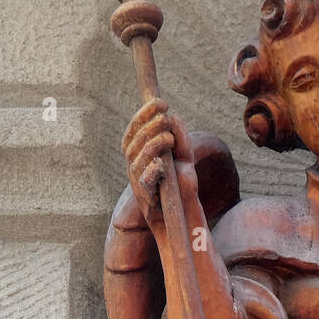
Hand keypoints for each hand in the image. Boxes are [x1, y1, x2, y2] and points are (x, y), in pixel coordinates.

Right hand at [121, 98, 193, 222]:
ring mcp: (137, 182)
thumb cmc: (179, 186)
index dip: (145, 114)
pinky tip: (160, 163)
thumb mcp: (184, 159)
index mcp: (138, 153)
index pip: (135, 128)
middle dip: (150, 127)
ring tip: (169, 139)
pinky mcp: (145, 199)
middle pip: (135, 141)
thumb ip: (181, 139)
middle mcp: (133, 165)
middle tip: (165, 118)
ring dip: (152, 145)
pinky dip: (150, 171)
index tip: (161, 102)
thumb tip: (174, 116)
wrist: (181, 216)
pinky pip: (143, 182)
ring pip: (137, 159)